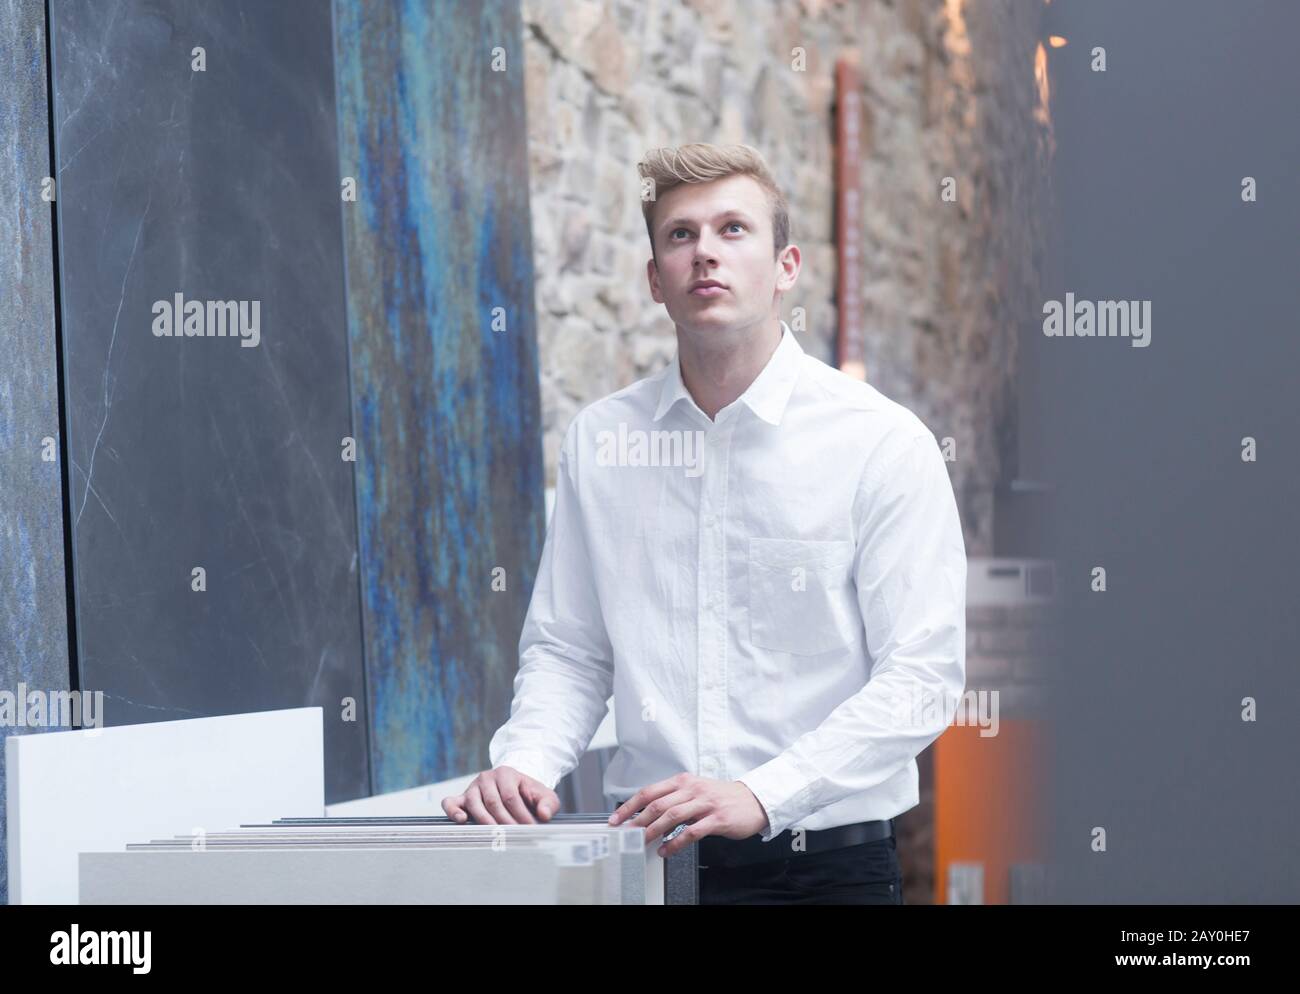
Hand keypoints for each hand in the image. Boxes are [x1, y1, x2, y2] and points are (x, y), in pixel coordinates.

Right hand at [441, 765, 560, 824]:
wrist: (514, 788)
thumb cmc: (528, 794)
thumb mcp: (543, 795)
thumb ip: (548, 803)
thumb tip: (544, 815)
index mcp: (506, 773)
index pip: (511, 797)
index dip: (520, 815)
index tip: (529, 829)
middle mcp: (487, 777)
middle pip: (494, 803)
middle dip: (505, 823)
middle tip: (516, 837)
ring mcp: (472, 787)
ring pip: (475, 805)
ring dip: (486, 823)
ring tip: (497, 836)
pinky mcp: (462, 798)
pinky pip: (451, 802)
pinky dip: (453, 811)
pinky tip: (461, 820)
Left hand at [606, 772, 768, 856]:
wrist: (753, 801)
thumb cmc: (721, 798)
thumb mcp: (695, 791)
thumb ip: (674, 800)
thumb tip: (647, 816)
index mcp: (683, 781)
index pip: (649, 791)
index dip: (630, 806)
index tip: (616, 819)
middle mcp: (692, 789)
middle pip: (658, 804)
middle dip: (637, 821)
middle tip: (625, 834)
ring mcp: (705, 804)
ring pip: (672, 816)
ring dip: (653, 831)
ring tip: (642, 843)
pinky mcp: (717, 819)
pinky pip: (692, 832)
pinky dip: (676, 842)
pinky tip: (666, 850)